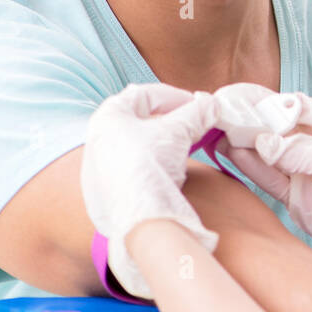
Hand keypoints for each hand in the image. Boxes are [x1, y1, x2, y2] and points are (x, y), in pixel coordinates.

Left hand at [81, 83, 220, 298]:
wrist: (135, 217)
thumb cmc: (149, 165)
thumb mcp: (179, 132)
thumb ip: (197, 113)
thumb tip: (213, 105)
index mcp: (108, 115)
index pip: (145, 93)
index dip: (176, 96)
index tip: (198, 106)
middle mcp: (97, 138)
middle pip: (139, 119)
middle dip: (170, 120)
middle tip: (193, 126)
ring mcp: (98, 166)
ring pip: (136, 144)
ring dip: (162, 143)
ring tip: (184, 150)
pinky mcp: (104, 190)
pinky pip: (132, 167)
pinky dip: (152, 164)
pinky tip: (167, 174)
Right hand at [210, 85, 311, 286]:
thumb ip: (299, 150)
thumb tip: (263, 141)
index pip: (293, 107)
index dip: (268, 103)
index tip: (242, 99)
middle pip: (276, 129)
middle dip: (250, 121)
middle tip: (222, 113)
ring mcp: (303, 173)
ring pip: (267, 154)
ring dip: (244, 143)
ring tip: (218, 130)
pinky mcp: (295, 198)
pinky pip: (268, 179)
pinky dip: (250, 167)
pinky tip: (231, 152)